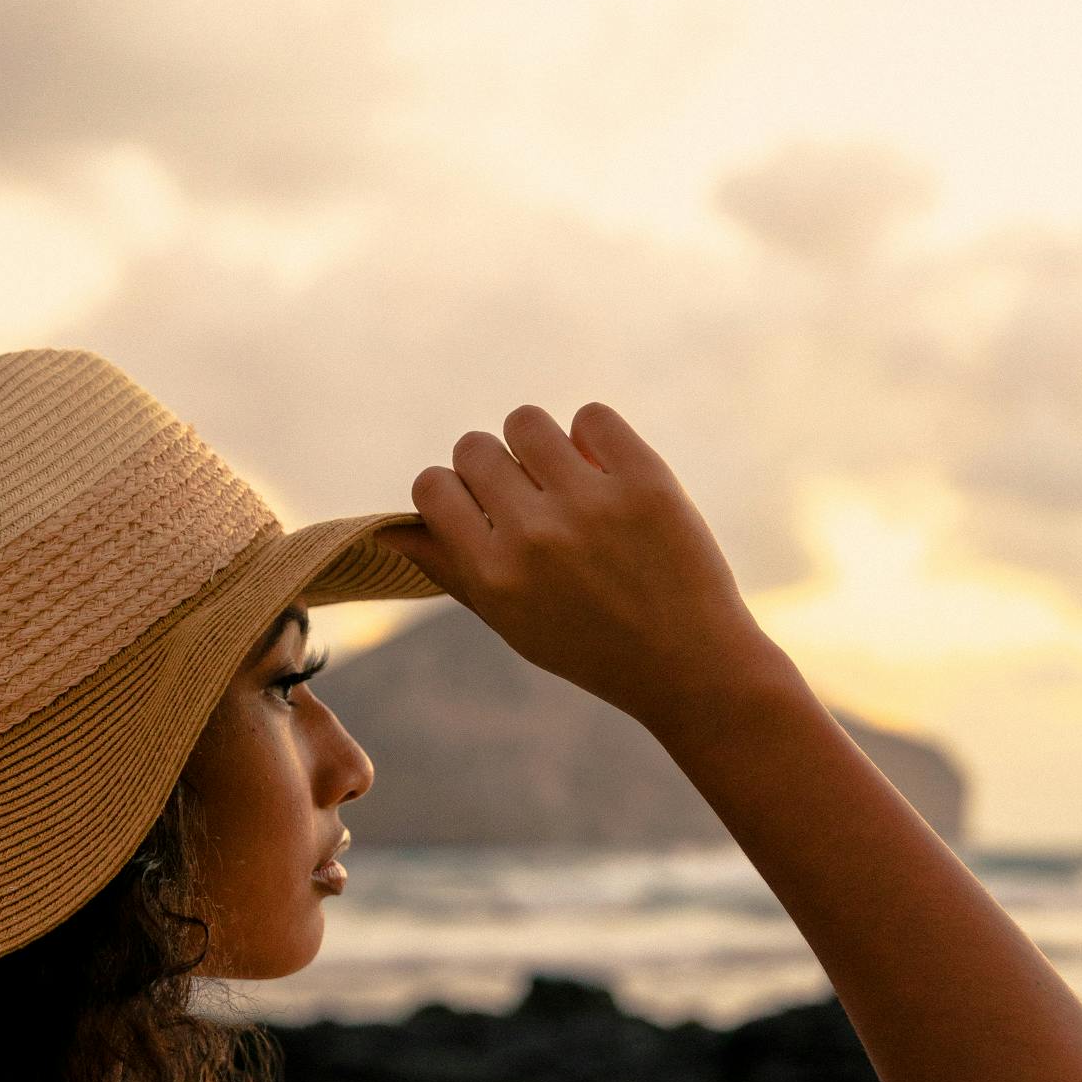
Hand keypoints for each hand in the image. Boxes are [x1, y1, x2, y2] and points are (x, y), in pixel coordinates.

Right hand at [373, 400, 786, 738]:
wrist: (691, 666)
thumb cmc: (590, 646)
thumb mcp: (510, 622)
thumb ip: (451, 569)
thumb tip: (390, 530)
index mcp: (494, 574)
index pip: (431, 486)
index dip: (449, 489)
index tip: (477, 504)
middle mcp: (534, 535)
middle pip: (474, 447)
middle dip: (493, 465)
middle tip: (526, 493)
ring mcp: (591, 504)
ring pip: (526, 421)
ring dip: (537, 442)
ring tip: (563, 474)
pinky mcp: (645, 480)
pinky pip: (591, 416)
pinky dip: (593, 435)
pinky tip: (604, 469)